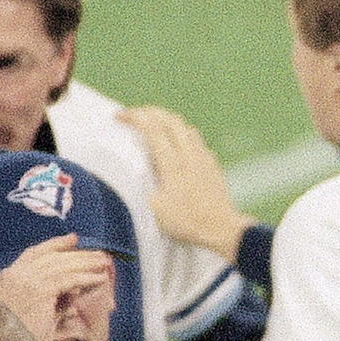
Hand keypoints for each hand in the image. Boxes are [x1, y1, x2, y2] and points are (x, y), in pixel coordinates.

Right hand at [0, 233, 115, 340]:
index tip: (73, 239)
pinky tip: (100, 279)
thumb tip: (75, 288)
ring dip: (86, 263)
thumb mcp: (34, 314)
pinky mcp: (39, 291)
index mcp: (7, 279)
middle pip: (51, 257)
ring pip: (62, 266)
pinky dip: (87, 278)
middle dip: (78, 254)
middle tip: (98, 254)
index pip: (34, 254)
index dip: (55, 245)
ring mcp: (25, 281)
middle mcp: (14, 276)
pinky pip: (69, 280)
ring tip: (104, 264)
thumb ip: (51, 299)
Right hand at [117, 106, 252, 261]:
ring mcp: (203, 157)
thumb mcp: (153, 209)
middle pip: (169, 118)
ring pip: (184, 126)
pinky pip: (196, 139)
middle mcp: (189, 153)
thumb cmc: (186, 221)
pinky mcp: (212, 164)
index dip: (133, 116)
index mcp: (171, 162)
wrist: (221, 228)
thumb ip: (139, 187)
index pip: (150, 127)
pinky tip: (177, 145)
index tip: (118, 116)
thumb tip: (128, 172)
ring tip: (152, 127)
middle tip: (134, 117)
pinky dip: (181, 134)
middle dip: (148, 112)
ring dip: (166, 121)